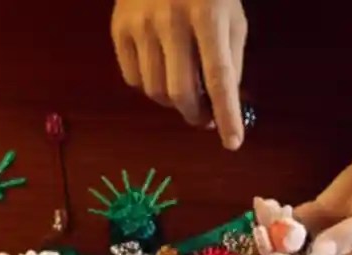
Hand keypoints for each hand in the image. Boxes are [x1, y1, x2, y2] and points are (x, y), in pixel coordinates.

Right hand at [111, 0, 246, 149]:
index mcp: (208, 16)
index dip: (227, 113)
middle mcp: (171, 21)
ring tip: (183, 90)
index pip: (219, 76)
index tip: (232, 142)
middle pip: (181, 92)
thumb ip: (230, 59)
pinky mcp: (118, 29)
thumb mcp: (231, 16)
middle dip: (195, 115)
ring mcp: (140, 25)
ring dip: (172, 103)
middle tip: (204, 118)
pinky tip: (160, 71)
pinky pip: (133, 79)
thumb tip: (225, 105)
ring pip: (154, 91)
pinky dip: (149, 86)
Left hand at [259, 138, 351, 254]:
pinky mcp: (315, 216)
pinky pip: (287, 225)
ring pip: (288, 247)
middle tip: (260, 230)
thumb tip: (315, 254)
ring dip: (270, 232)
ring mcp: (324, 237)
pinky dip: (273, 217)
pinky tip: (265, 202)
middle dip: (276, 254)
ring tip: (266, 207)